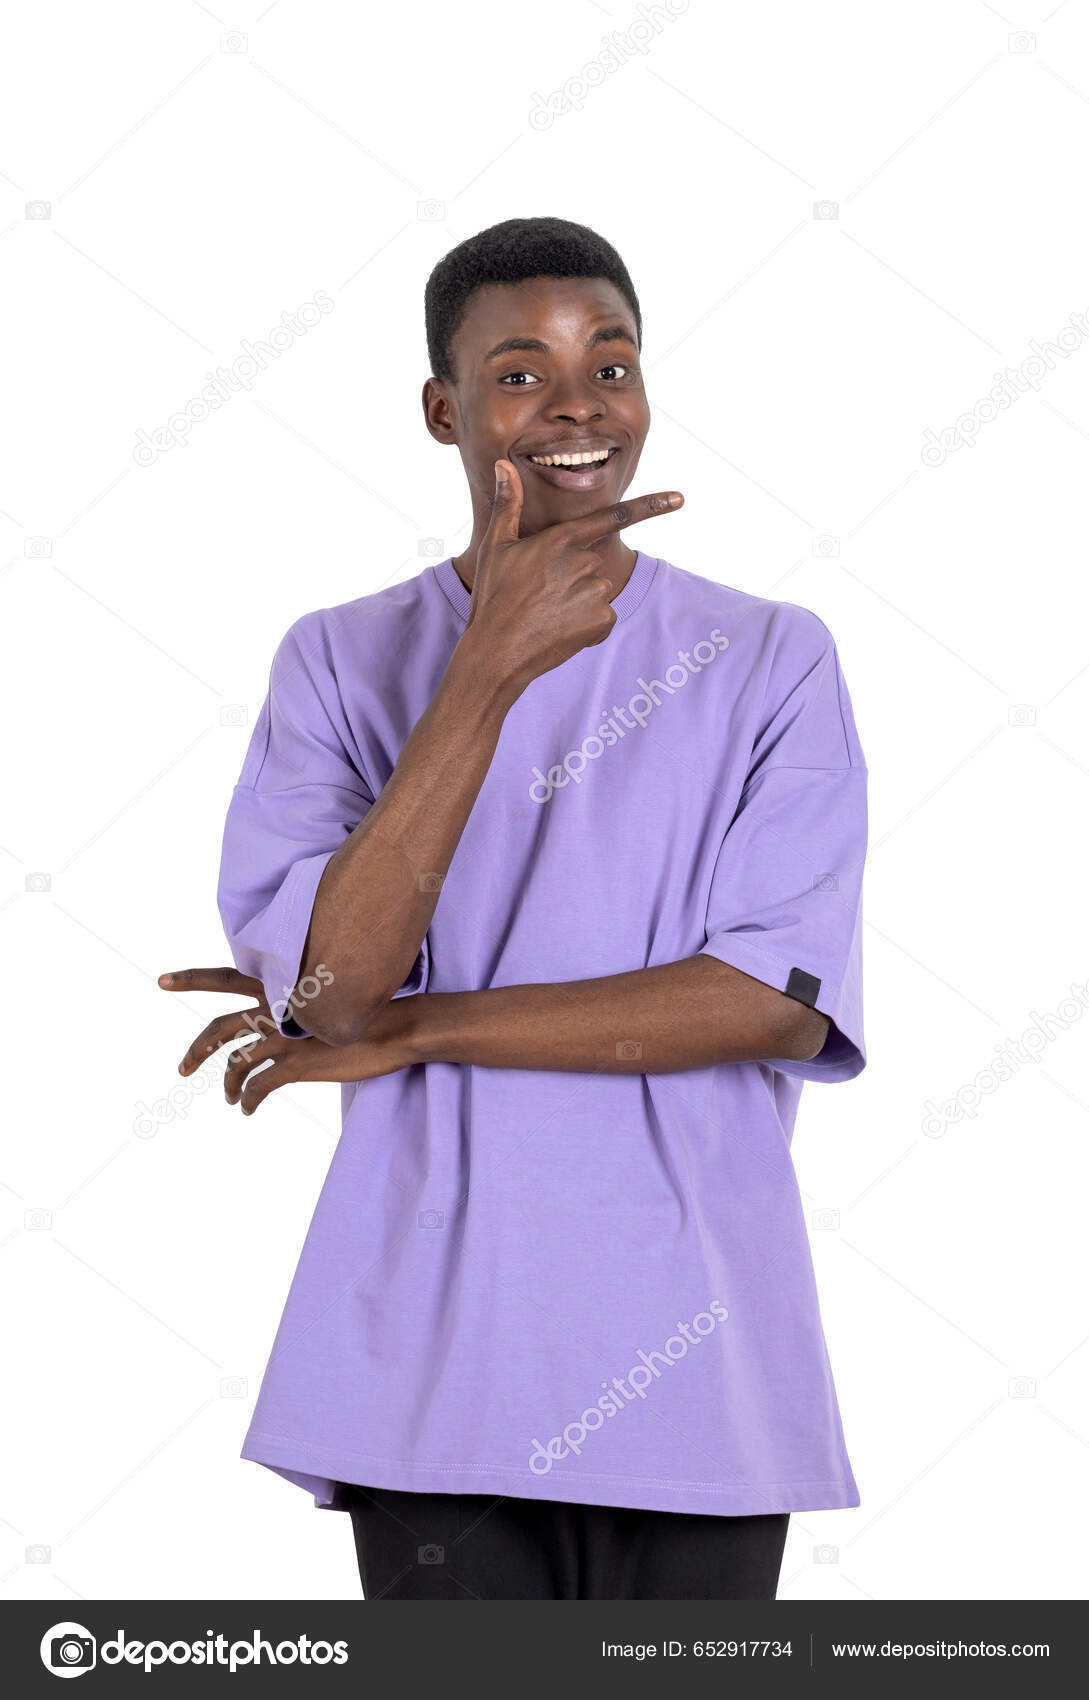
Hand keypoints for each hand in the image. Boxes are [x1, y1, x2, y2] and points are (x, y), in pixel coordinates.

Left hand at [158, 965, 417, 1113]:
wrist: (401, 1025)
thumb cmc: (376, 1009)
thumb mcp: (331, 993)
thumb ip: (304, 999)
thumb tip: (293, 1009)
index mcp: (282, 988)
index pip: (228, 978)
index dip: (192, 978)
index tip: (162, 980)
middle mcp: (277, 1009)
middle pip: (220, 1028)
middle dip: (196, 1050)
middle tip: (182, 1068)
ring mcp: (284, 1037)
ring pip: (236, 1064)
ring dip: (228, 1085)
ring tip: (231, 1098)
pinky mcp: (296, 1065)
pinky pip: (257, 1087)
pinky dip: (247, 1101)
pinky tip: (247, 1110)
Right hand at [462, 459, 682, 693]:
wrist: (496, 652)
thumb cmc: (493, 598)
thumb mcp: (496, 547)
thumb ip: (509, 504)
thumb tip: (504, 464)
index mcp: (561, 539)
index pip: (614, 517)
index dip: (650, 506)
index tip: (679, 498)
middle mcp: (583, 562)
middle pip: (592, 563)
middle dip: (573, 577)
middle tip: (539, 595)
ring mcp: (595, 592)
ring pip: (598, 591)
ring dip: (578, 602)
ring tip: (545, 614)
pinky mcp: (601, 620)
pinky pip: (604, 618)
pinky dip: (587, 627)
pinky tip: (559, 632)